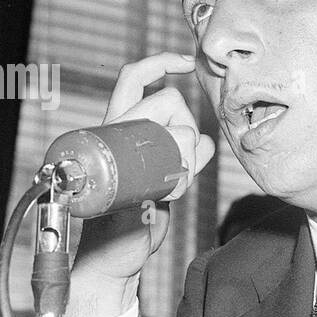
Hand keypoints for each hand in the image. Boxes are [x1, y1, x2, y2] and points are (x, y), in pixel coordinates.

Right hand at [69, 53, 216, 316]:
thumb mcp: (160, 174)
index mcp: (114, 126)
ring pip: (177, 130)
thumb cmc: (135, 213)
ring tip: (172, 180)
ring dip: (188, 156)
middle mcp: (113, 134)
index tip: (186, 61)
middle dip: (186, 126)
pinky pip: (179, 163)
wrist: (115, 256)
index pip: (134, 79)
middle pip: (166, 102)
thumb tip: (204, 139)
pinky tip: (175, 188)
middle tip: (180, 157)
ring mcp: (122, 157)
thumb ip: (177, 155)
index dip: (161, 63)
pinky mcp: (134, 183)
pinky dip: (189, 174)